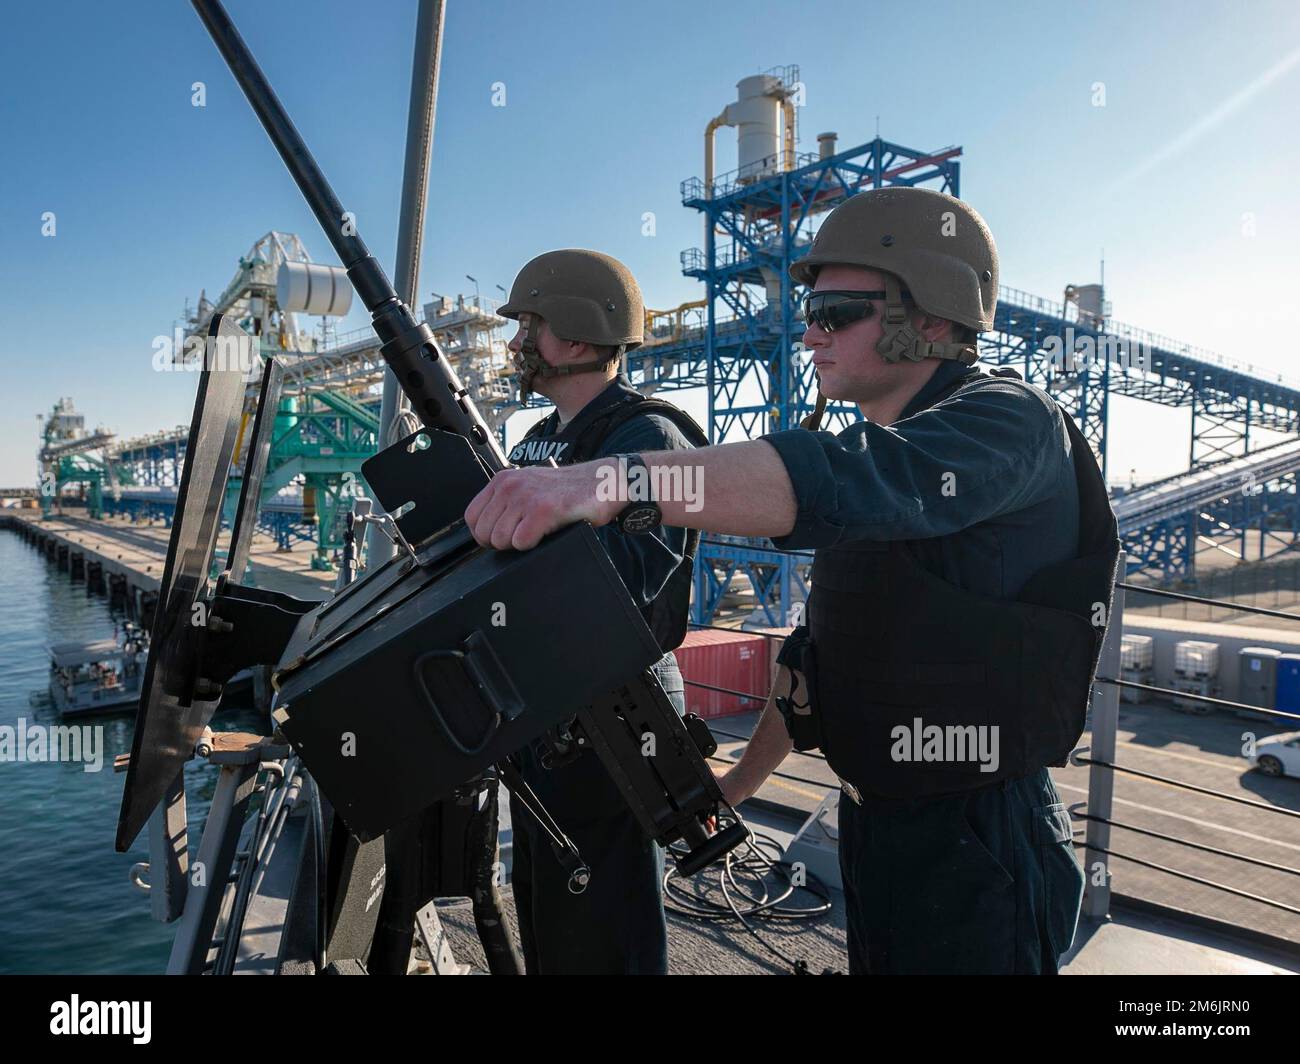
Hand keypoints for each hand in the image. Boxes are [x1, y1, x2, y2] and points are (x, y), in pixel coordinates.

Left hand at [465, 460, 623, 549]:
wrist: (605, 482)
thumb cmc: (570, 490)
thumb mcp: (530, 486)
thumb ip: (507, 502)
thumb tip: (489, 531)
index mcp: (503, 480)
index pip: (472, 517)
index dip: (484, 535)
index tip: (502, 537)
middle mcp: (510, 486)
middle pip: (484, 533)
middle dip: (501, 543)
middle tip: (523, 537)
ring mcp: (526, 497)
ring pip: (500, 540)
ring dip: (517, 545)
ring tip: (537, 533)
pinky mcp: (543, 511)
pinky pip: (521, 543)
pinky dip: (533, 545)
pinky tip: (546, 533)